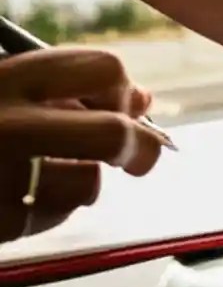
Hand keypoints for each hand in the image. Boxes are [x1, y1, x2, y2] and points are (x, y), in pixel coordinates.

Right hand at [0, 49, 164, 241]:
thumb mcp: (3, 91)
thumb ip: (63, 90)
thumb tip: (145, 100)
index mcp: (5, 79)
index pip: (103, 69)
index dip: (124, 90)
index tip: (122, 107)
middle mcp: (6, 123)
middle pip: (114, 132)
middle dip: (140, 147)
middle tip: (139, 159)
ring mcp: (1, 176)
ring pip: (89, 182)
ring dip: (83, 183)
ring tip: (46, 177)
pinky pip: (53, 217)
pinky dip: (48, 209)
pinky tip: (18, 199)